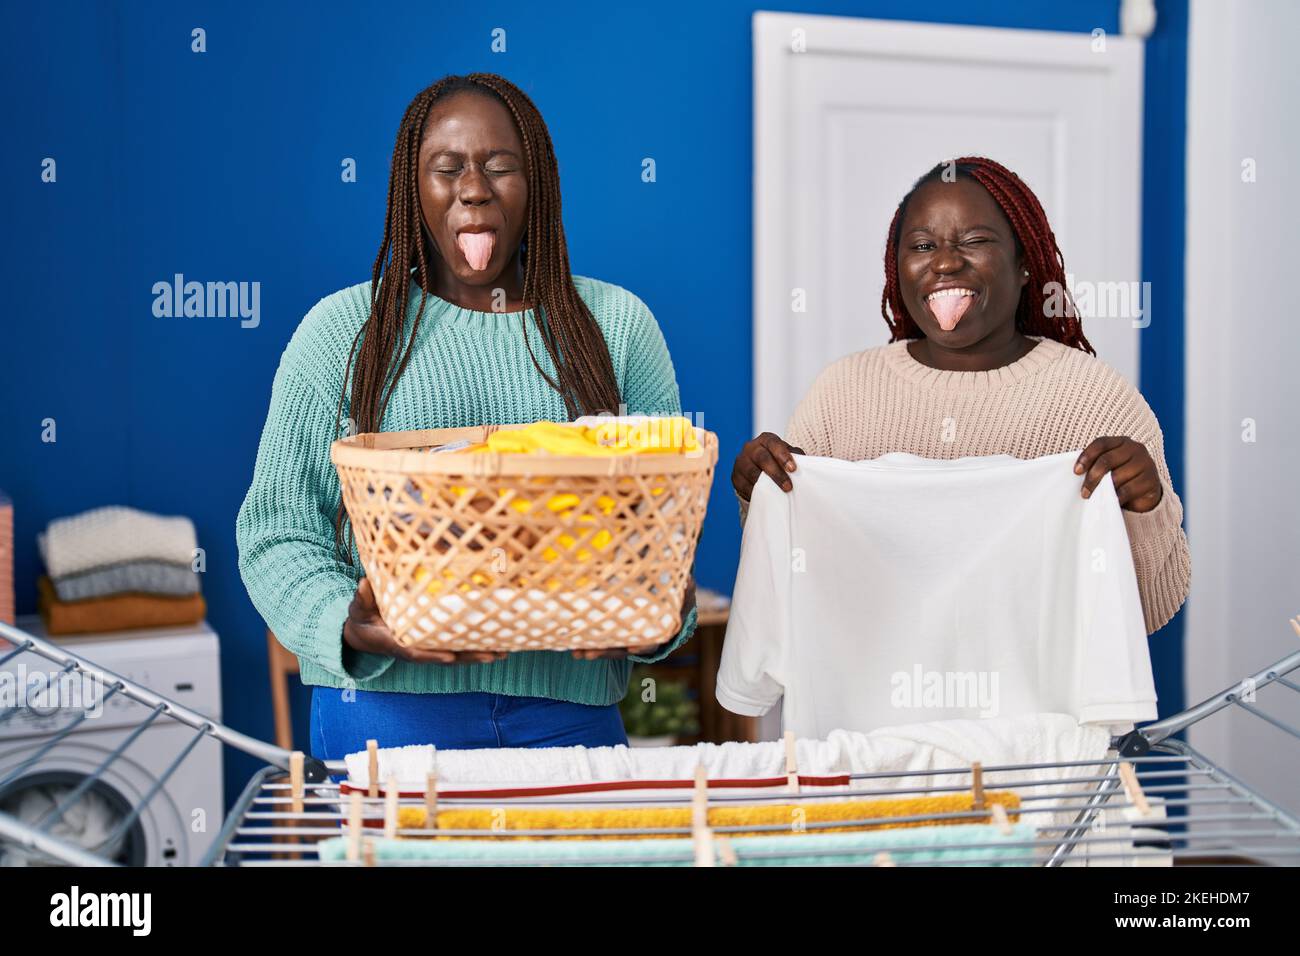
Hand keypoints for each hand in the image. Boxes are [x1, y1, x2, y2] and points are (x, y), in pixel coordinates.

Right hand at [343, 576, 507, 664]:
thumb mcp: (358, 608)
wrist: (364, 632)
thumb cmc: (362, 618)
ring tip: (505, 651)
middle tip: (493, 655)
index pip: (417, 651)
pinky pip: (459, 645)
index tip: (449, 656)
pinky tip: (498, 643)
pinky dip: (477, 646)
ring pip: (457, 653)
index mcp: (398, 643)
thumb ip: (362, 598)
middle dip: (469, 657)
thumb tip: (364, 584)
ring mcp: (428, 647)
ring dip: (480, 654)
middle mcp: (417, 649)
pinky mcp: (436, 642)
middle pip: (446, 656)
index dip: (432, 654)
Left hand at [570, 577, 696, 660]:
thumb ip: (686, 588)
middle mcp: (643, 639)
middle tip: (589, 653)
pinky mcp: (617, 633)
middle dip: (606, 652)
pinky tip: (574, 646)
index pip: (651, 642)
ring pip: (610, 648)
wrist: (668, 601)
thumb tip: (689, 582)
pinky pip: (603, 640)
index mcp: (660, 631)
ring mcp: (629, 638)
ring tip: (576, 652)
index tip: (631, 648)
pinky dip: (590, 643)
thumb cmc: (676, 596)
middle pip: (623, 649)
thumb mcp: (684, 592)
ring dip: (593, 651)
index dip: (641, 645)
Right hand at [731, 432, 804, 499]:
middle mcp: (751, 448)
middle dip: (776, 473)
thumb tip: (805, 464)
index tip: (793, 469)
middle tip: (788, 487)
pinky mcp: (735, 477)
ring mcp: (741, 462)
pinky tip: (765, 497)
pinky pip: (744, 485)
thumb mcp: (788, 456)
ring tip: (778, 494)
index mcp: (766, 440)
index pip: (773, 443)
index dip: (783, 455)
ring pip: (752, 473)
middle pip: (762, 458)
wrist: (758, 469)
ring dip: (766, 485)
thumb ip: (796, 457)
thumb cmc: (778, 461)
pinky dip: (755, 492)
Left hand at [1074, 437, 1162, 512]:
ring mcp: (1146, 463)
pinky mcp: (1151, 480)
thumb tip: (1077, 473)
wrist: (1146, 491)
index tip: (1076, 471)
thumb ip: (1097, 464)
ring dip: (1102, 489)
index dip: (1087, 456)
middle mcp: (1135, 449)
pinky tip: (1110, 501)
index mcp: (1122, 442)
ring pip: (1117, 476)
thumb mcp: (1109, 467)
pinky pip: (1128, 490)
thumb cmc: (1121, 476)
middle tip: (1084, 492)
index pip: (1101, 443)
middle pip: (1107, 460)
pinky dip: (1116, 497)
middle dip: (1092, 477)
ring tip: (1094, 497)